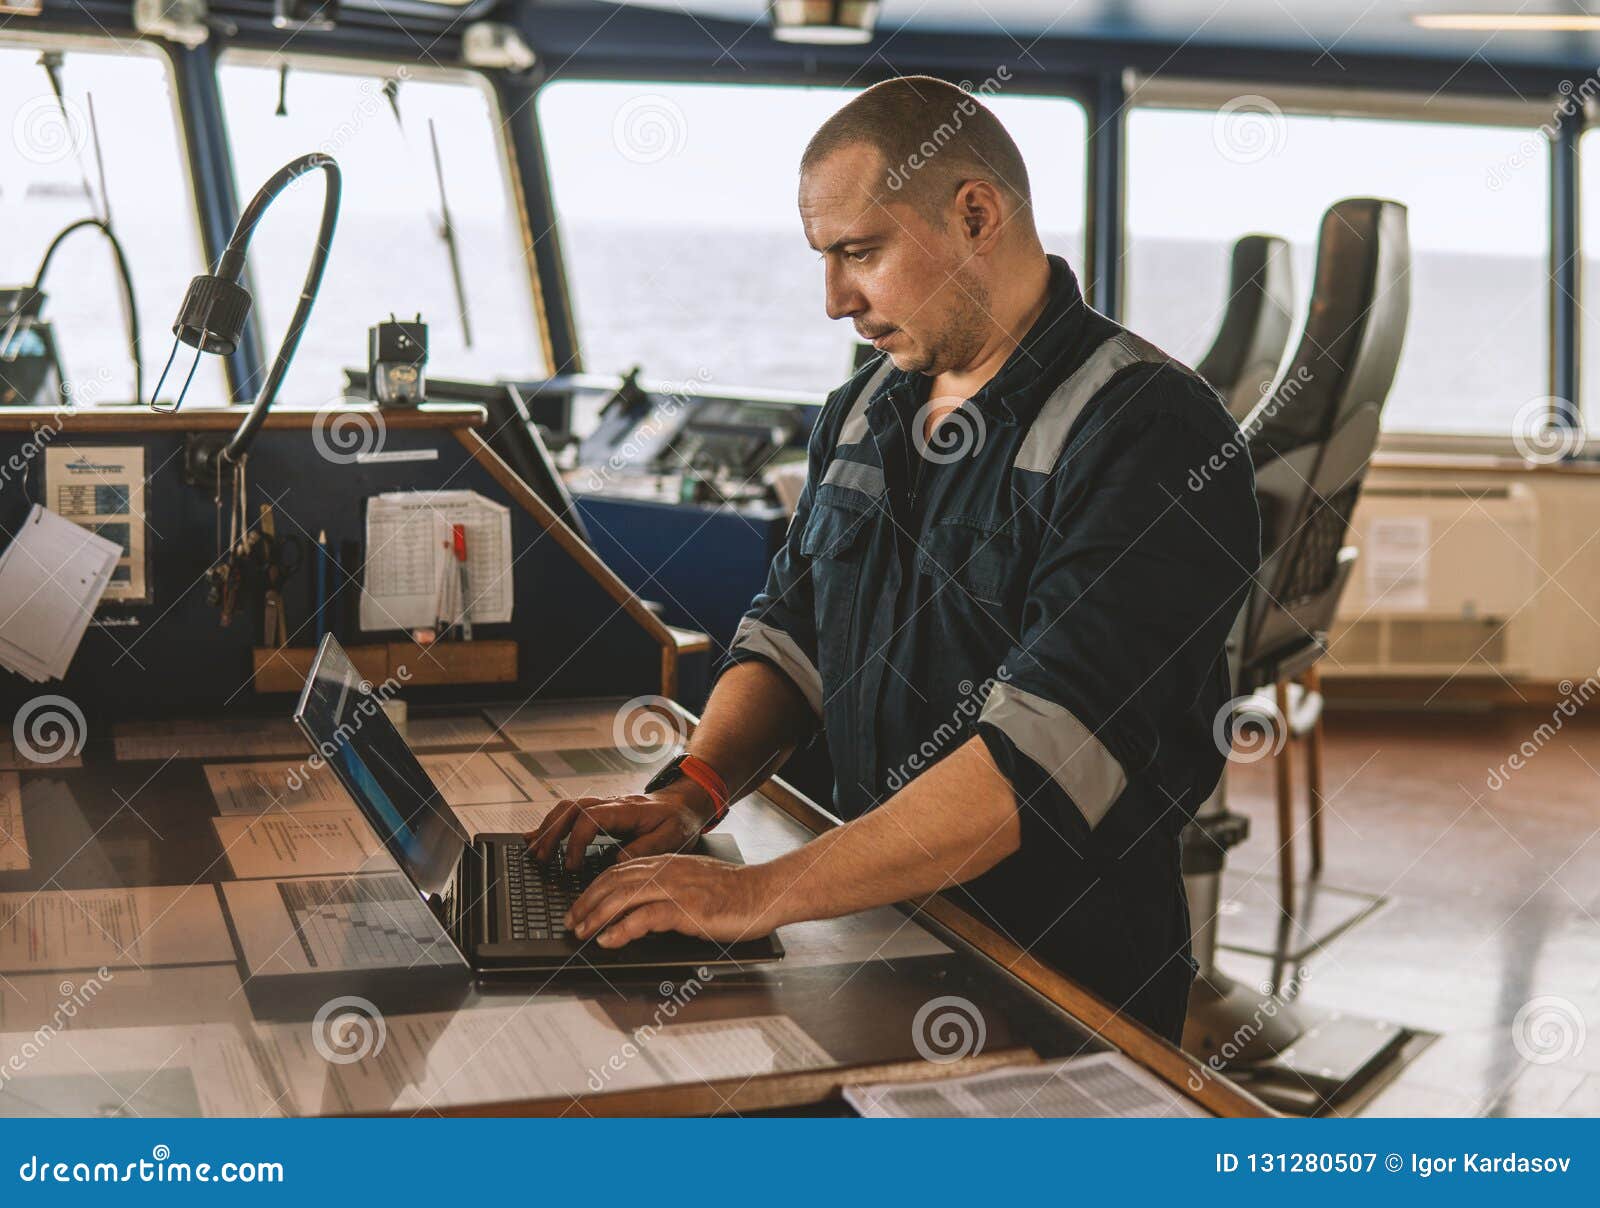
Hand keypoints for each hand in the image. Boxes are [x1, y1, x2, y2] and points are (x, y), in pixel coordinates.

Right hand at [525, 783, 714, 868]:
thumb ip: (645, 849)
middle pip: (571, 809)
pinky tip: (538, 836)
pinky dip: (552, 824)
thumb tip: (616, 862)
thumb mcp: (671, 837)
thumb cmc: (679, 821)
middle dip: (552, 833)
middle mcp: (611, 804)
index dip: (575, 842)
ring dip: (548, 828)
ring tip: (534, 851)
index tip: (572, 866)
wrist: (686, 803)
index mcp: (626, 810)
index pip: (589, 818)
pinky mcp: (602, 812)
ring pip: (568, 808)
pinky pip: (572, 812)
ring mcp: (605, 806)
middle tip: (541, 858)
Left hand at [566, 855, 778, 947]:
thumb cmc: (733, 893)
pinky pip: (645, 917)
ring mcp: (675, 888)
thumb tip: (639, 907)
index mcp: (666, 863)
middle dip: (586, 903)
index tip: (579, 907)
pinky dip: (621, 929)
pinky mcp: (685, 909)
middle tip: (571, 923)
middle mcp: (666, 871)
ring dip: (596, 916)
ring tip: (582, 933)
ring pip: (622, 897)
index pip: (618, 871)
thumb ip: (667, 888)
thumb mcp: (693, 882)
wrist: (764, 892)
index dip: (593, 889)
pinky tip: (608, 940)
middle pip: (613, 882)